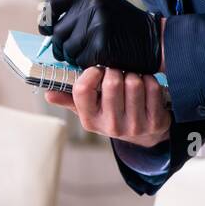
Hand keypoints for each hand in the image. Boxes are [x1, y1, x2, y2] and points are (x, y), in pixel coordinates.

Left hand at [39, 0, 161, 72]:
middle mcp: (91, 7)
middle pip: (57, 33)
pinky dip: (87, 65)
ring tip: (93, 52)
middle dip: (62, 45)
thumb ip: (75, 9)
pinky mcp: (100, 48)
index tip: (47, 30)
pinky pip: (80, 61)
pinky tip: (101, 59)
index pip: (51, 5)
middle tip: (76, 48)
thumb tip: (41, 14)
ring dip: (75, 56)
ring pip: (66, 50)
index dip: (46, 21)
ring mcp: (96, 28)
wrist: (154, 41)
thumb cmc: (123, 25)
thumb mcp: (101, 7)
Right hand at [44, 65, 170, 147]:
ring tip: (130, 79)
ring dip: (133, 74)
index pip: (82, 90)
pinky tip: (145, 84)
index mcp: (90, 120)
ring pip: (134, 82)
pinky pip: (152, 87)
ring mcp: (135, 125)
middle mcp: (111, 126)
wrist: (144, 135)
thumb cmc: (112, 115)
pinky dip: (149, 79)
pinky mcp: (156, 121)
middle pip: (112, 83)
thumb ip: (69, 99)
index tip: (96, 70)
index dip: (90, 73)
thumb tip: (49, 94)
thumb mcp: (89, 110)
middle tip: (116, 72)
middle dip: (115, 71)